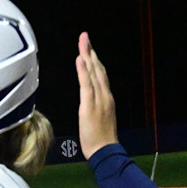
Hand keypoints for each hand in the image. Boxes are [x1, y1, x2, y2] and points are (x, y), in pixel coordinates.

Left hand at [75, 32, 118, 156]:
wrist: (105, 151)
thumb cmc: (101, 138)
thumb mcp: (100, 117)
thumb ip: (96, 105)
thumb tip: (90, 98)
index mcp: (106, 98)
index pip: (100, 74)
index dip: (94, 59)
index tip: (89, 48)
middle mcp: (104, 95)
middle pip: (97, 69)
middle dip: (91, 51)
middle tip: (85, 36)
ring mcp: (98, 100)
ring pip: (93, 73)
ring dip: (87, 56)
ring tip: (83, 42)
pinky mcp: (90, 106)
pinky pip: (86, 86)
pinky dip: (83, 71)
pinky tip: (80, 59)